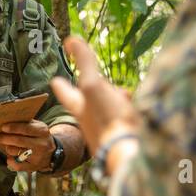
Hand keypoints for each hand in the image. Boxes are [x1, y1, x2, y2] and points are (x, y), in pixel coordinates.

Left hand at [0, 120, 53, 172]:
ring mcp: (38, 157)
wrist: (52, 153)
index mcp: (42, 131)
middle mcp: (42, 144)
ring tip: (6, 145)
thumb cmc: (37, 136)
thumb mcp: (36, 127)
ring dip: (7, 148)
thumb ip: (24, 123)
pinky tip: (9, 158)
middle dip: (3, 139)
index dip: (14, 128)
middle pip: (19, 141)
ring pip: (16, 152)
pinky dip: (10, 162)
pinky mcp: (34, 167)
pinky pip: (18, 166)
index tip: (2, 127)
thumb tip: (4, 120)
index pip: (27, 128)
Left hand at [50, 36, 138, 154]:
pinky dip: (132, 113)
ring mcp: (109, 131)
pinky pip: (126, 122)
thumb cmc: (108, 121)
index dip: (61, 86)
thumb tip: (70, 39)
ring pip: (110, 111)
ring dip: (117, 100)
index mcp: (80, 108)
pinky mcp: (125, 139)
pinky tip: (140, 113)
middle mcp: (91, 121)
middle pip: (89, 102)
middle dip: (93, 91)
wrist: (129, 155)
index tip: (54, 81)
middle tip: (93, 82)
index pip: (66, 93)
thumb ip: (84, 64)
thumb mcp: (93, 86)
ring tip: (125, 95)